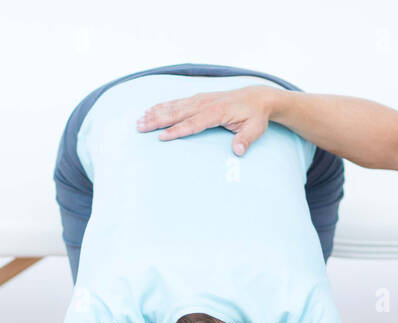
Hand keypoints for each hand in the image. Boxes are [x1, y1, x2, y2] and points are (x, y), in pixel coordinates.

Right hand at [136, 85, 276, 154]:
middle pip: (178, 113)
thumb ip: (245, 140)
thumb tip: (238, 151)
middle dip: (158, 120)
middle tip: (140, 127)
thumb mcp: (255, 129)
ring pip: (174, 106)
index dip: (178, 130)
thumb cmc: (255, 116)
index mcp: (218, 111)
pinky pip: (177, 102)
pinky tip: (150, 110)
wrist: (258, 97)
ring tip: (140, 120)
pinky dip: (163, 106)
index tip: (163, 137)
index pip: (194, 123)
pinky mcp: (198, 99)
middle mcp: (206, 103)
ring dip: (156, 113)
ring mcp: (200, 99)